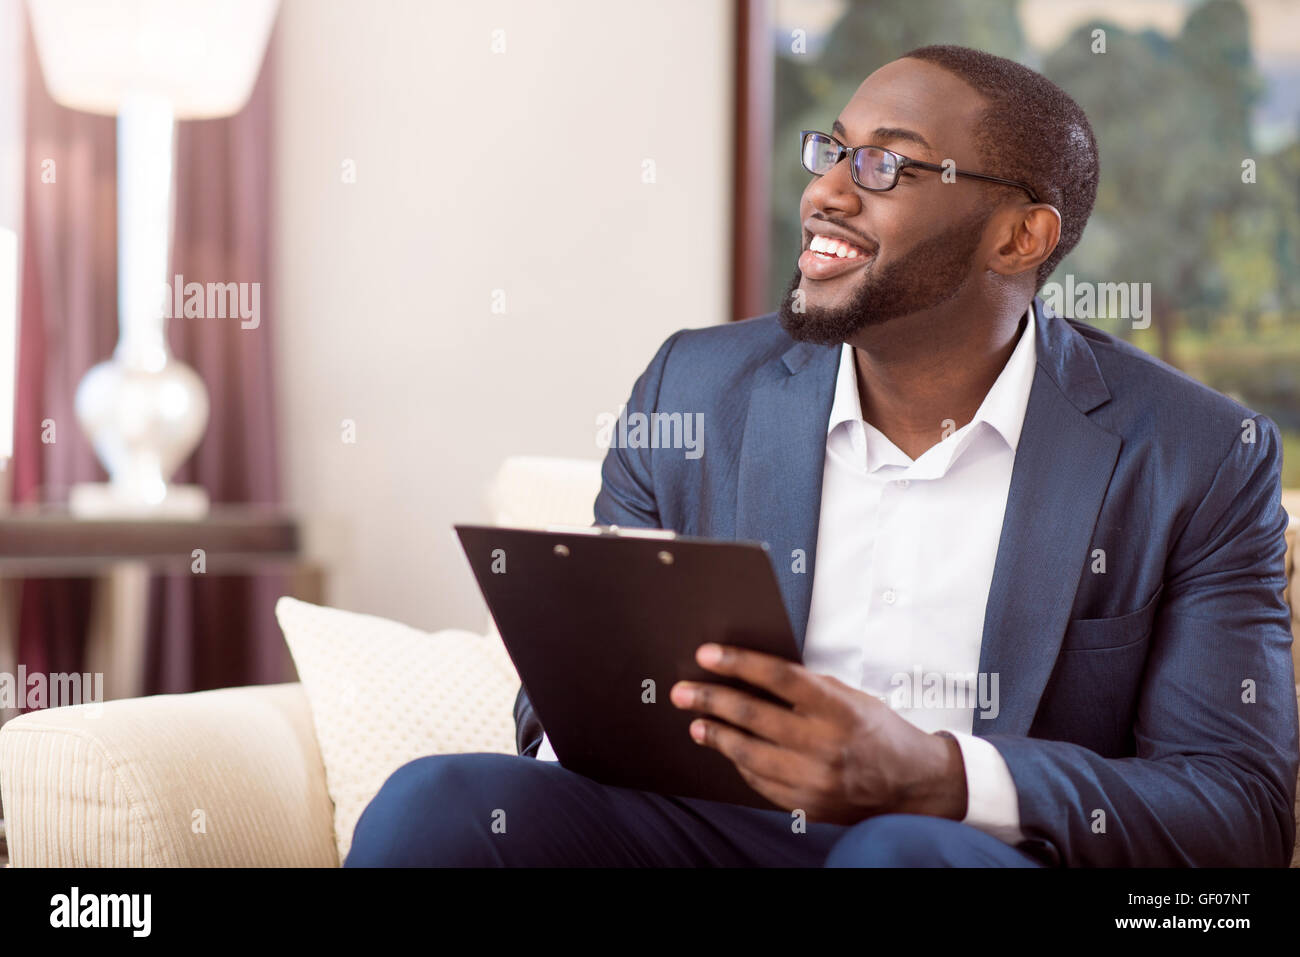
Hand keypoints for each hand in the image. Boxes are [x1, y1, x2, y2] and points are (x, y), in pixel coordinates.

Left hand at [670, 643, 967, 824]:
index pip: (779, 678)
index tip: (707, 655)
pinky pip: (760, 781)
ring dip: (716, 735)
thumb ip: (807, 687)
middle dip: (711, 700)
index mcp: (839, 709)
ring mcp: (814, 779)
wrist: (912, 785)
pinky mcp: (807, 804)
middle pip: (753, 716)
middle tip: (683, 692)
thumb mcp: (851, 697)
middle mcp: (826, 745)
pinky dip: (740, 763)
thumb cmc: (879, 731)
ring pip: (748, 753)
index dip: (739, 663)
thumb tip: (753, 673)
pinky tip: (727, 748)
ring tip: (696, 722)